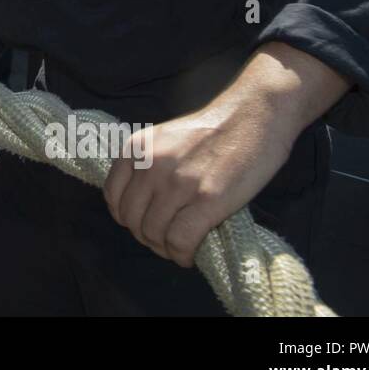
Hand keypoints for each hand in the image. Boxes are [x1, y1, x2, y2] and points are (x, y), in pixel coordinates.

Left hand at [102, 99, 293, 267]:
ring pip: (154, 233)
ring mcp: (177, 183)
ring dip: (165, 248)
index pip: (113, 197)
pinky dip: (182, 254)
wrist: (255, 115)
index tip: (144, 224)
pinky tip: (189, 254)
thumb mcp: (165, 139)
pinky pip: (180, 240)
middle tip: (165, 241)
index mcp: (137, 148)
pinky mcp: (206, 199)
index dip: (127, 218)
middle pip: (131, 220)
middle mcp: (150, 165)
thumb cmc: (214, 129)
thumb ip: (148, 165)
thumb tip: (142, 207)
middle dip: (146, 237)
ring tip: (179, 248)